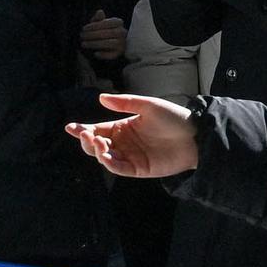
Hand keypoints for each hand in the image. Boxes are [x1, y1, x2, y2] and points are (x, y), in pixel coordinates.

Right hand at [66, 93, 200, 178]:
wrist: (196, 136)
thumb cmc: (174, 118)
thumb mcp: (149, 105)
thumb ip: (125, 103)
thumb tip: (101, 97)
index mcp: (123, 127)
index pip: (97, 129)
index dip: (83, 130)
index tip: (70, 127)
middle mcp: (123, 143)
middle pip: (96, 145)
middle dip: (87, 141)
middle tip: (87, 135)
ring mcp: (130, 157)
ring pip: (104, 157)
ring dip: (97, 151)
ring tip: (98, 142)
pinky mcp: (138, 169)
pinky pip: (119, 168)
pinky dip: (110, 163)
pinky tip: (106, 155)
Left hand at [80, 11, 127, 61]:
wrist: (108, 46)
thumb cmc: (102, 31)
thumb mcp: (99, 24)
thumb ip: (98, 19)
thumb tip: (100, 11)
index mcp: (118, 23)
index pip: (110, 22)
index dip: (96, 25)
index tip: (84, 28)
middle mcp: (122, 32)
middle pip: (110, 33)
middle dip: (93, 35)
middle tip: (82, 36)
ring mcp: (122, 43)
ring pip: (111, 43)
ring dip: (96, 44)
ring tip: (84, 44)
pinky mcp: (119, 53)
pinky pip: (112, 55)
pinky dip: (104, 54)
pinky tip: (95, 53)